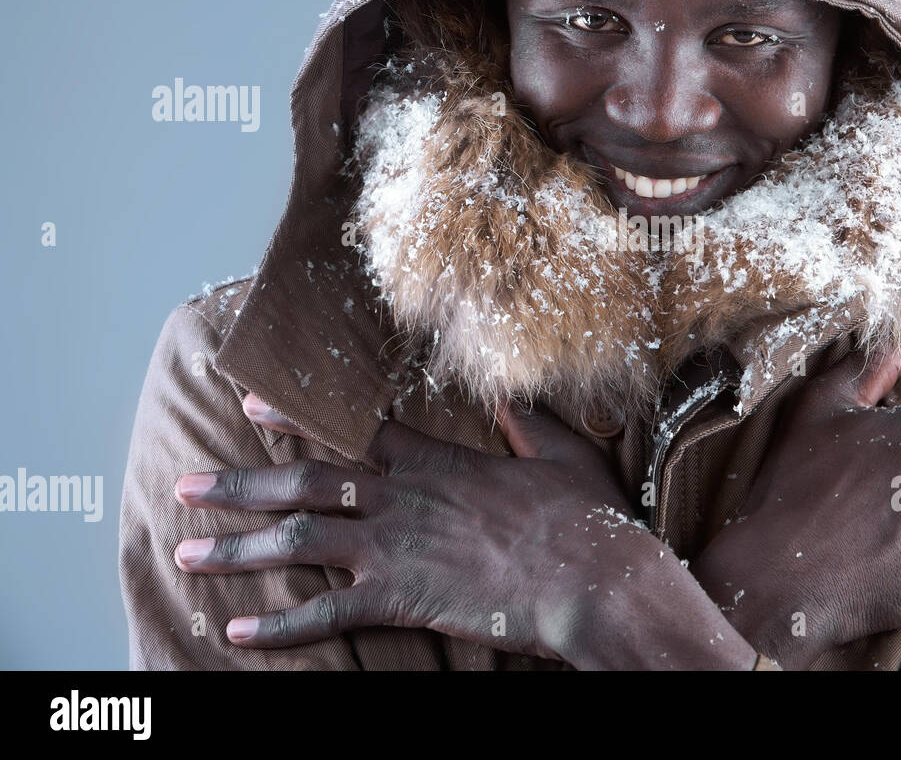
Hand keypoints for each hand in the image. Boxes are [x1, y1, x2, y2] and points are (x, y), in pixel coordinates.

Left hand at [173, 396, 758, 668]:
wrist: (592, 577)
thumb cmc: (584, 516)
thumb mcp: (560, 451)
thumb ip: (524, 420)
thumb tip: (505, 391)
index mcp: (434, 460)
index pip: (351, 428)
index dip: (296, 416)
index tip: (250, 403)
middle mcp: (400, 497)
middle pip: (303, 484)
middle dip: (238, 484)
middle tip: (186, 485)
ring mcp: (393, 547)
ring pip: (298, 541)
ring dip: (237, 548)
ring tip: (186, 554)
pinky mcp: (399, 597)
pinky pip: (325, 614)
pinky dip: (278, 626)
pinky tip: (237, 632)